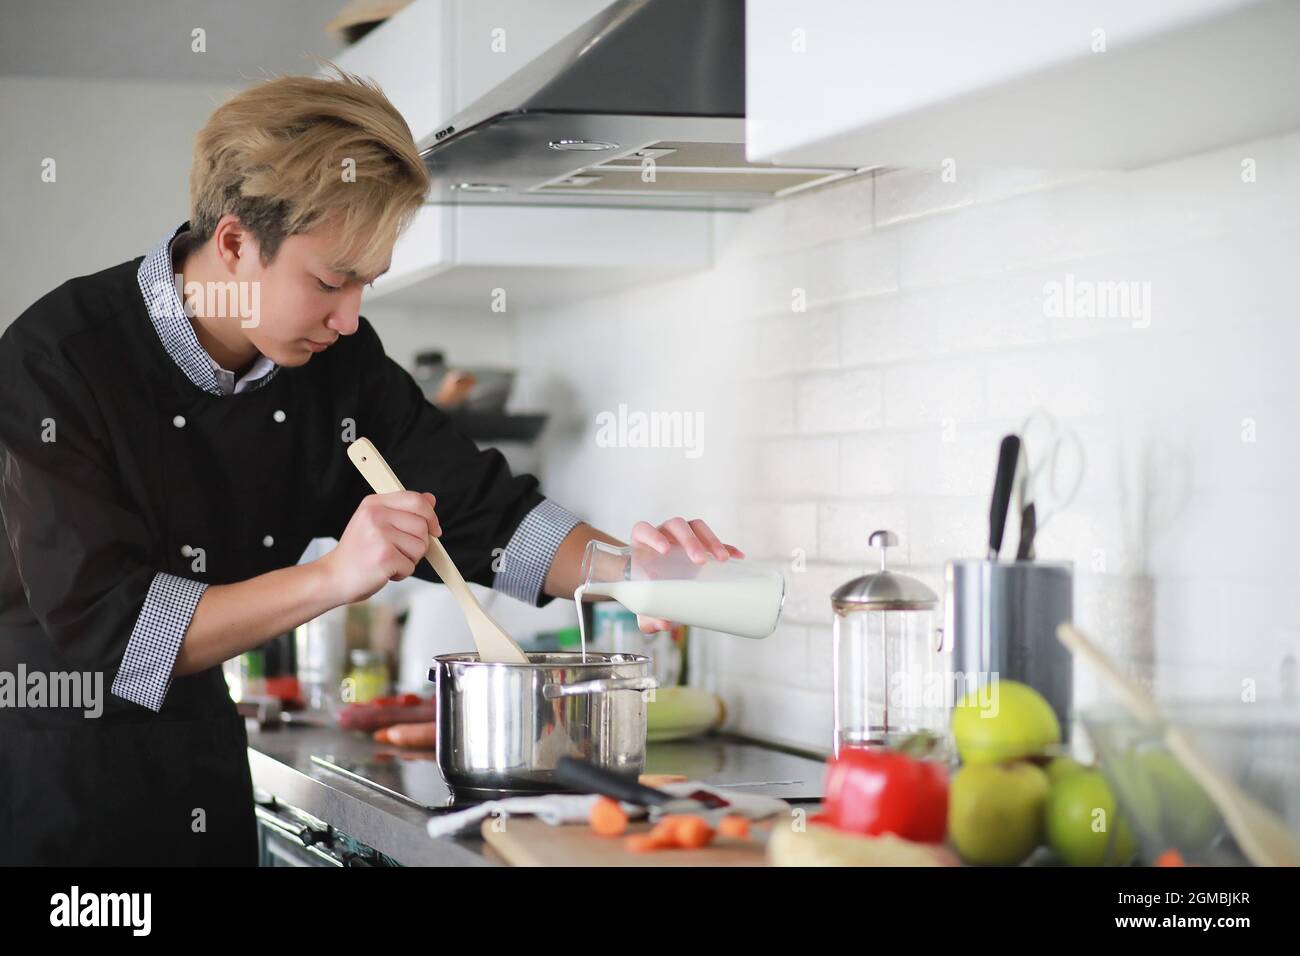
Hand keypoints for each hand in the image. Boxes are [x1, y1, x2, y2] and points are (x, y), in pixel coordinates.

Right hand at [318, 491, 440, 604]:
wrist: (332, 577)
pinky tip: (383, 571)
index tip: (434, 529)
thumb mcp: (377, 524)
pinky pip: (411, 566)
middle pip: (422, 526)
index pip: (416, 500)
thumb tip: (431, 499)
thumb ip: (404, 510)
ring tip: (387, 561)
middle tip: (398, 552)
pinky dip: (401, 573)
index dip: (431, 515)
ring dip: (409, 560)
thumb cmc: (357, 553)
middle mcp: (375, 515)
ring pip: (420, 547)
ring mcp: (379, 535)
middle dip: (419, 544)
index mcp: (374, 503)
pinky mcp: (384, 556)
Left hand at [628, 517, 743, 633]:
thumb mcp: (644, 603)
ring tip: (722, 559)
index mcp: (642, 544)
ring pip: (696, 527)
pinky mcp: (701, 543)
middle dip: (689, 541)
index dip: (653, 536)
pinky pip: (716, 540)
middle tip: (699, 560)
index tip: (665, 550)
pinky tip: (737, 557)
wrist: (654, 584)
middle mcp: (663, 534)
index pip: (643, 530)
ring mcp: (683, 536)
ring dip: (710, 540)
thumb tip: (664, 624)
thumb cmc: (645, 589)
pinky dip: (727, 547)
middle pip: (676, 525)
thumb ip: (648, 615)